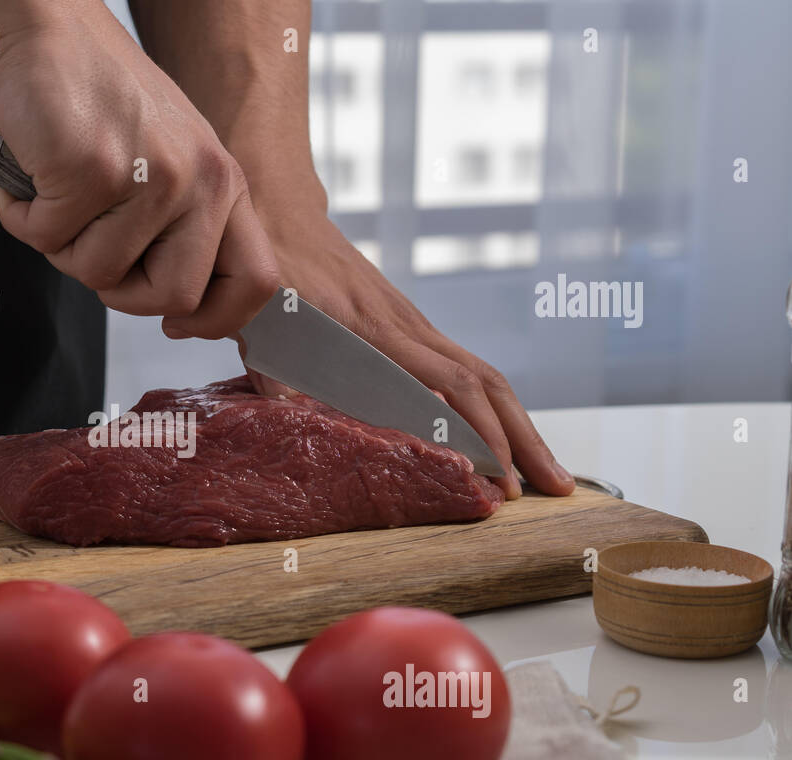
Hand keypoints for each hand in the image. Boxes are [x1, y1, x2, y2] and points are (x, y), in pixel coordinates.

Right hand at [0, 2, 277, 337]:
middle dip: (119, 291)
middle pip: (172, 298)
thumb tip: (177, 308)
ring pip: (97, 274)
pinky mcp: (92, 170)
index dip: (215, 319)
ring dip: (59, 244)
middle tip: (89, 245)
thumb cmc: (97, 96)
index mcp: (225, 182)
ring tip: (56, 188)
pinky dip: (22, 216)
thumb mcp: (169, 161)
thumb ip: (182, 226)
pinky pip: (46, 239)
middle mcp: (201, 179)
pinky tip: (31, 170)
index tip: (173, 322)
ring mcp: (150, 176)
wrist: (47, 24)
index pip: (256, 282)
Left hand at [244, 205, 574, 499]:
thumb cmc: (271, 274)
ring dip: (520, 427)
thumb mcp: (264, 323)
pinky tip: (504, 439)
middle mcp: (409, 329)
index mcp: (378, 333)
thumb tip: (288, 416)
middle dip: (524, 439)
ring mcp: (415, 326)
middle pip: (488, 385)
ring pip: (486, 378)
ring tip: (546, 473)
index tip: (498, 477)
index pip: (451, 386)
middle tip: (553, 488)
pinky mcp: (411, 327)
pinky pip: (466, 369)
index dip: (479, 433)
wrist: (283, 214)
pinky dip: (494, 408)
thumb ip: (274, 371)